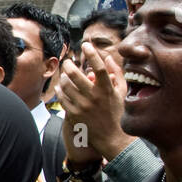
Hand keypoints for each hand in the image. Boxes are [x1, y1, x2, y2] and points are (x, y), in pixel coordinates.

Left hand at [57, 44, 130, 161]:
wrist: (111, 137)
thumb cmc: (117, 112)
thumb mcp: (121, 92)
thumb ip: (116, 72)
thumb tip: (108, 56)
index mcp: (107, 90)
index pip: (99, 68)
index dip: (92, 54)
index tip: (86, 44)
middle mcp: (94, 98)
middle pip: (75, 75)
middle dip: (68, 65)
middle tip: (67, 62)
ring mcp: (83, 107)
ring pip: (66, 86)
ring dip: (63, 77)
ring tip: (64, 75)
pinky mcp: (74, 115)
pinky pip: (62, 98)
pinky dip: (60, 90)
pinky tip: (61, 87)